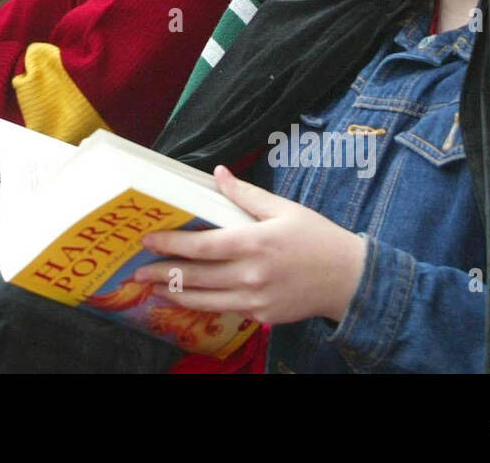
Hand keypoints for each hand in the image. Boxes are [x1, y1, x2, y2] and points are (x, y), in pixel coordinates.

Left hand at [133, 166, 367, 325]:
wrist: (350, 280)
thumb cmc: (317, 238)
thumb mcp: (284, 209)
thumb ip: (246, 195)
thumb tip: (219, 174)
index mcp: (254, 243)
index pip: (203, 247)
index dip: (172, 244)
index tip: (148, 240)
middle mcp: (251, 275)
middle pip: (197, 277)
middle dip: (163, 273)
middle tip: (138, 271)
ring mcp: (256, 300)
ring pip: (206, 301)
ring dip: (176, 294)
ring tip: (154, 288)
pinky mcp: (263, 316)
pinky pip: (226, 310)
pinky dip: (204, 305)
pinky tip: (189, 298)